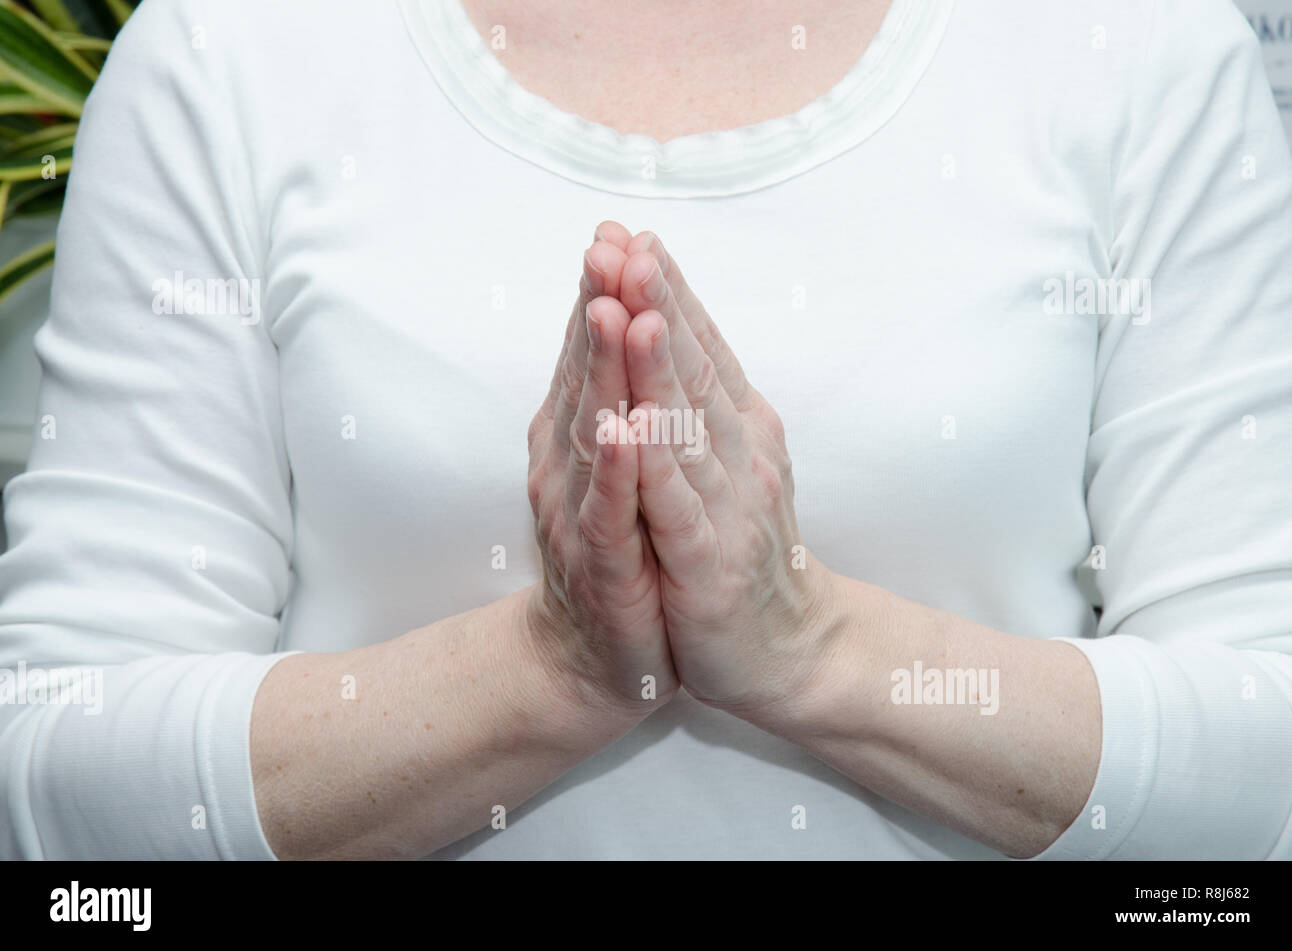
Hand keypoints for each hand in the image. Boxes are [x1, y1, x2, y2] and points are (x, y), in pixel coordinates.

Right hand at [524, 231, 677, 716]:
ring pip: (593, 430)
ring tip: (614, 311)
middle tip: (608, 244)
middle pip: (587, 376)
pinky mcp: (603, 563)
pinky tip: (619, 429)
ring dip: (604, 371)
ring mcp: (583, 512)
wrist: (598, 656)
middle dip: (600, 308)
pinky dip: (612, 469)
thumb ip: (612, 399)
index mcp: (579, 434)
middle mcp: (570, 464)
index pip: (594, 353)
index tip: (618, 230)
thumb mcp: (615, 465)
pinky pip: (608, 510)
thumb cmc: (618, 551)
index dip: (605, 292)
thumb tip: (618, 320)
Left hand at [610, 230, 842, 717]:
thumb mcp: (724, 462)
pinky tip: (631, 426)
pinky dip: (654, 465)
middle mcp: (739, 453)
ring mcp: (728, 507)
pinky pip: (677, 508)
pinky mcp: (709, 563)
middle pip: (693, 369)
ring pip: (687, 426)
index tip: (629, 234)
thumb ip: (701, 400)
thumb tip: (670, 325)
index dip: (666, 290)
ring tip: (632, 309)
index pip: (699, 346)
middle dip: (658, 303)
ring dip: (657, 367)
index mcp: (737, 425)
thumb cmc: (740, 549)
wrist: (785, 647)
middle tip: (627, 244)